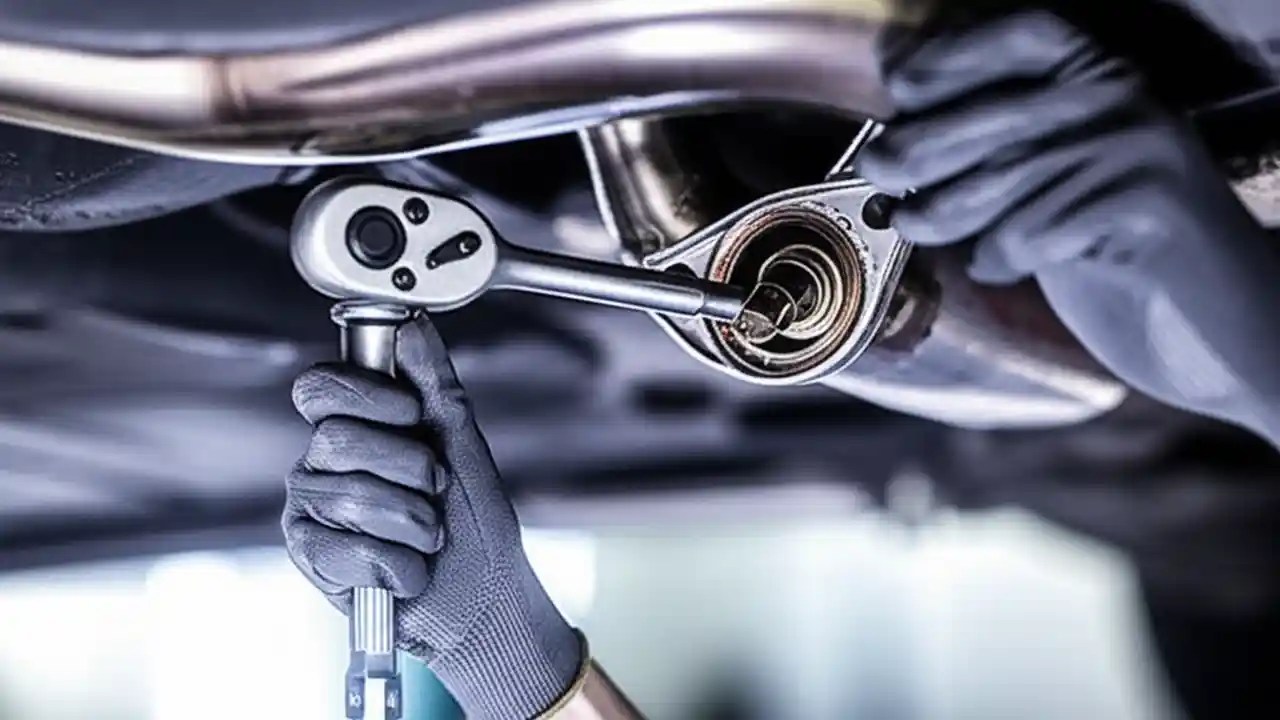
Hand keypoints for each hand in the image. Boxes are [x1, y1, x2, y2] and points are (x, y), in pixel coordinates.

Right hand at [284, 317, 581, 718]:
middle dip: (408, 468)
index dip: (366, 395)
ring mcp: (311, 511)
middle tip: (434, 488)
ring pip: (348, 496)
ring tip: (428, 535)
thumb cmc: (474, 524)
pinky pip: (342, 547)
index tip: (412, 413)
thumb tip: (413, 326)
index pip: (320, 387)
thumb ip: (435, 381)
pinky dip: (395, 562)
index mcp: (357, 428)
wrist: (485, 598)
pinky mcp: (311, 558)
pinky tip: (407, 568)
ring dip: (411, 521)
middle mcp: (323, 465)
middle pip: (335, 439)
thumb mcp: (463, 444)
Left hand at [859, 11, 1279, 445]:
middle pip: (995, 114)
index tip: (900, 84)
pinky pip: (1032, 233)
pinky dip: (1002, 259)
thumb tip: (895, 136)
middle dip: (921, 145)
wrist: (1226, 330)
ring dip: (943, 211)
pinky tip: (1006, 268)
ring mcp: (1138, 153)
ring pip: (1003, 178)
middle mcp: (1125, 104)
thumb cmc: (1121, 259)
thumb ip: (998, 151)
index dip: (953, 56)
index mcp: (1105, 80)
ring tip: (922, 227)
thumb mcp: (1057, 186)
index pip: (1023, 37)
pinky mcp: (1144, 211)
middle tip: (878, 169)